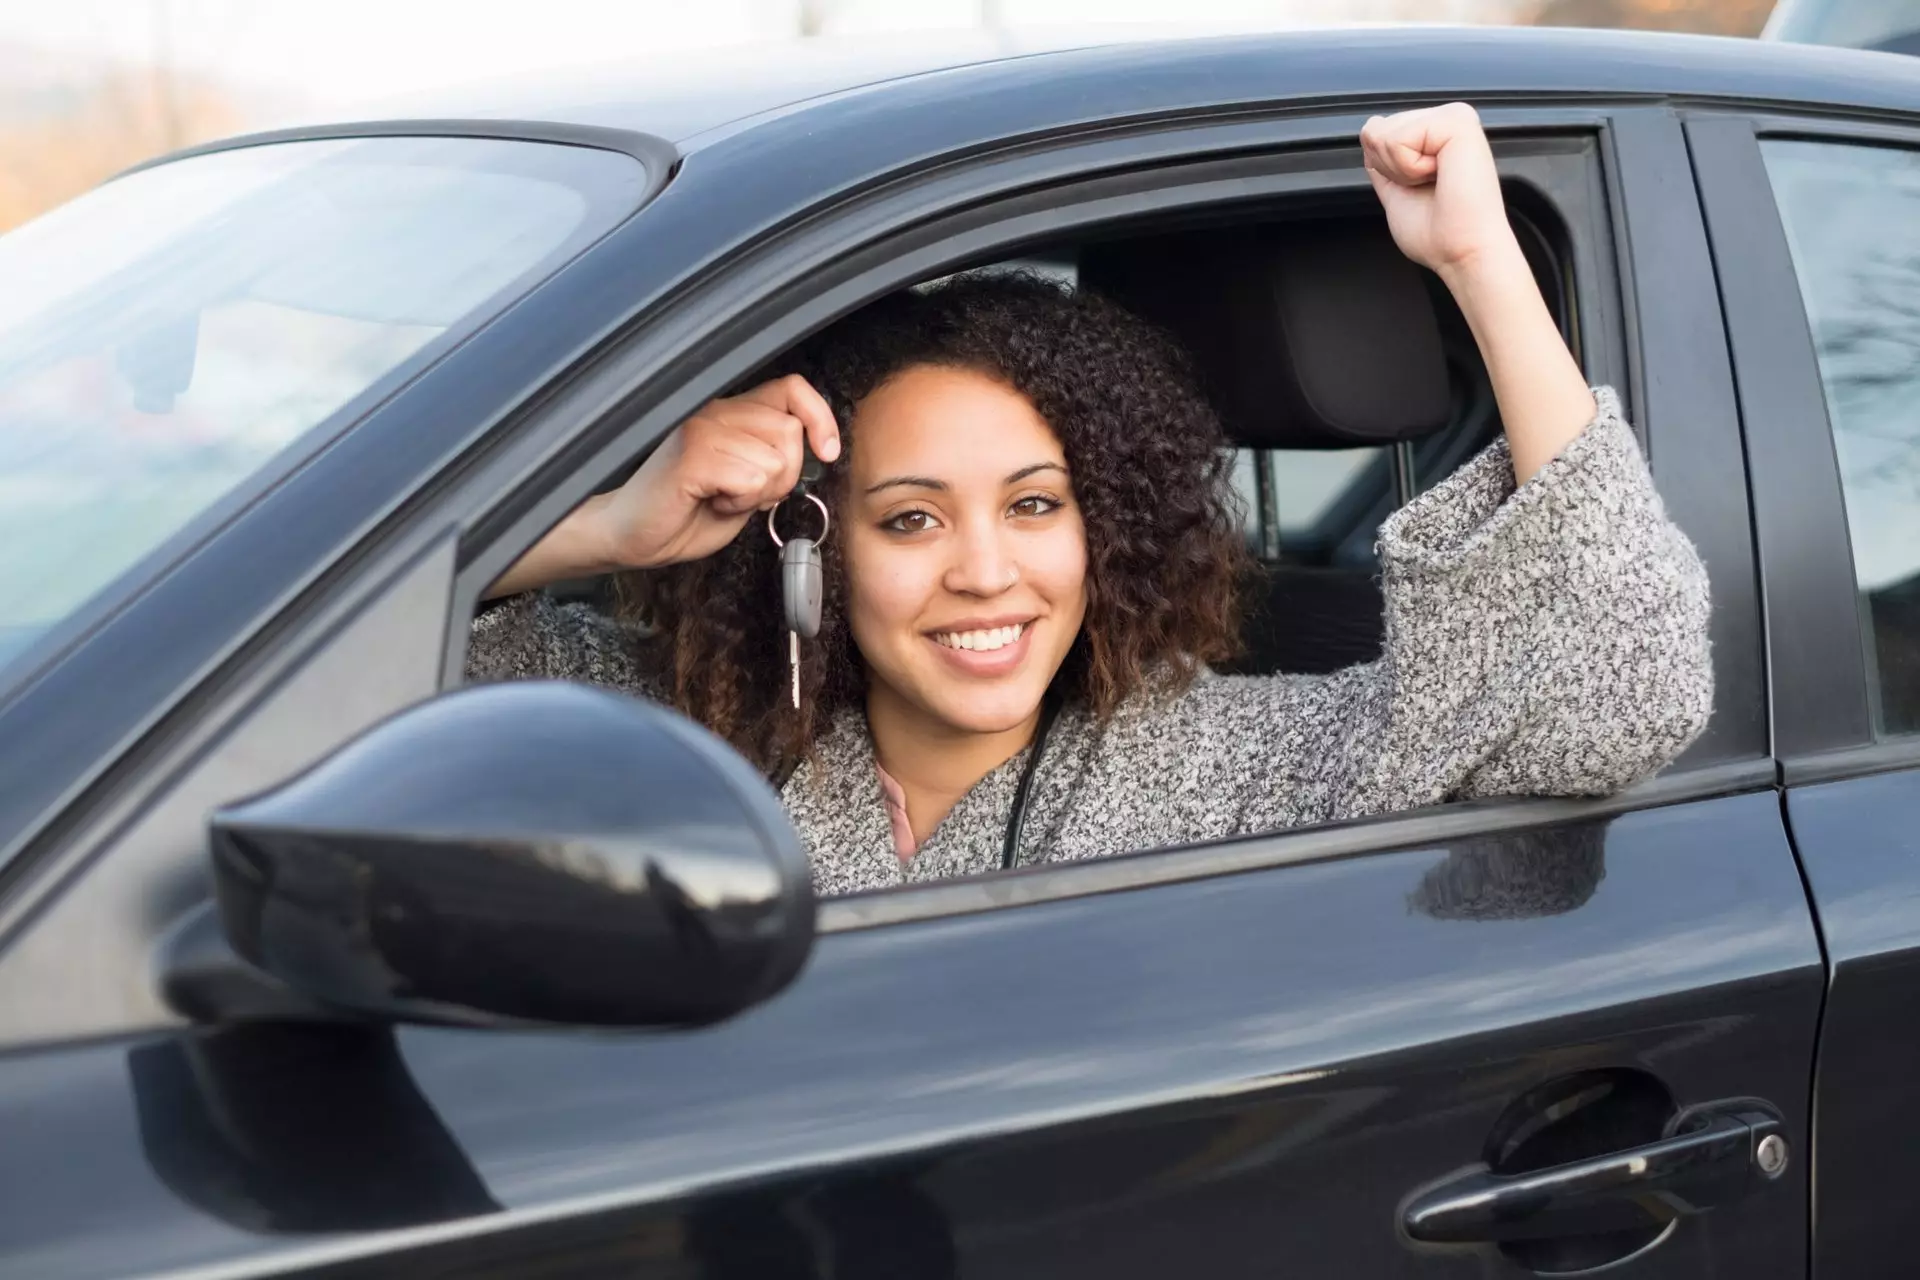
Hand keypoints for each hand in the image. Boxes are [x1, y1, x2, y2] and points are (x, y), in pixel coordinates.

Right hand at [592, 374, 840, 569]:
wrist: (633, 535)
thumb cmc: (687, 512)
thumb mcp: (748, 484)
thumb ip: (776, 458)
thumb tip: (817, 450)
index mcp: (731, 412)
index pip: (792, 388)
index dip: (818, 417)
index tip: (826, 451)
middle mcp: (716, 410)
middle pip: (790, 432)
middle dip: (783, 476)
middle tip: (746, 492)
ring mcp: (701, 429)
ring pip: (774, 460)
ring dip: (756, 494)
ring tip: (721, 496)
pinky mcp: (691, 455)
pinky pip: (750, 480)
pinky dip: (738, 503)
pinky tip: (709, 501)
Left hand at [1361, 103, 1515, 279]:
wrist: (1462, 253)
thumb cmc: (1439, 234)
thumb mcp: (1395, 189)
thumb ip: (1383, 158)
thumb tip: (1371, 128)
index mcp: (1437, 135)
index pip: (1380, 131)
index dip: (1384, 169)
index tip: (1419, 189)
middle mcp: (1448, 120)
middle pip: (1378, 128)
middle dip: (1390, 169)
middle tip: (1427, 189)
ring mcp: (1455, 117)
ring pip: (1385, 133)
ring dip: (1400, 170)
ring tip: (1435, 183)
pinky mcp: (1457, 122)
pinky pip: (1398, 139)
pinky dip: (1408, 168)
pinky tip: (1439, 177)